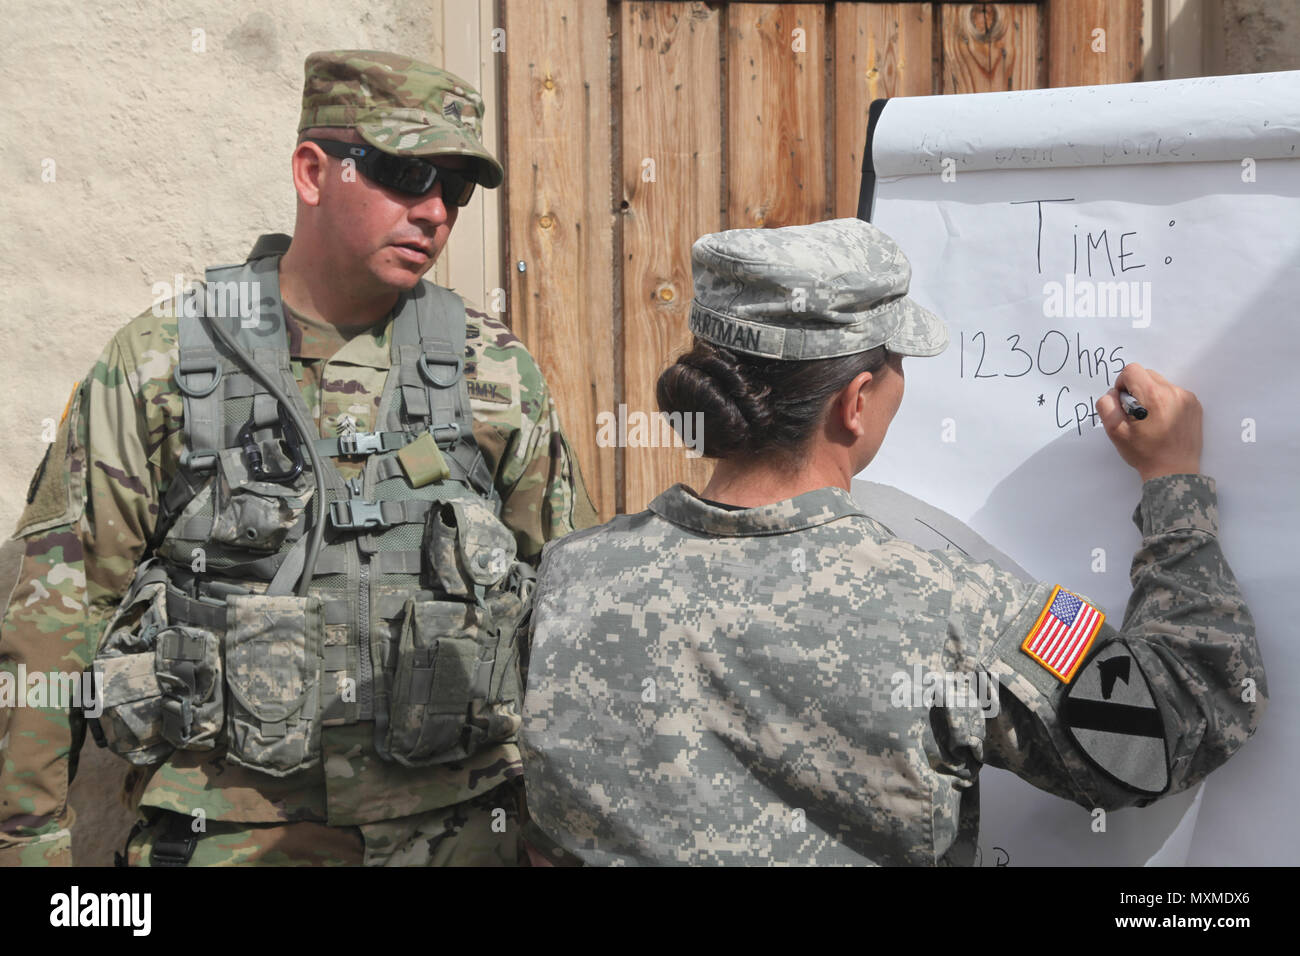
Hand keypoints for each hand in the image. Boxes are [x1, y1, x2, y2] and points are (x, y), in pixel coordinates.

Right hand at [1097, 363, 1202, 481]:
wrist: (1174, 471)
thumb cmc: (1144, 453)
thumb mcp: (1115, 432)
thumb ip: (1107, 406)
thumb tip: (1114, 393)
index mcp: (1152, 396)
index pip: (1132, 370)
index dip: (1122, 384)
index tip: (1124, 403)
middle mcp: (1172, 391)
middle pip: (1147, 374)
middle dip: (1136, 389)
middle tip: (1136, 413)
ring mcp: (1186, 398)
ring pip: (1160, 383)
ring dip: (1151, 395)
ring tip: (1151, 419)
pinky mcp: (1194, 405)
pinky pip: (1173, 393)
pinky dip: (1165, 402)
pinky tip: (1163, 421)